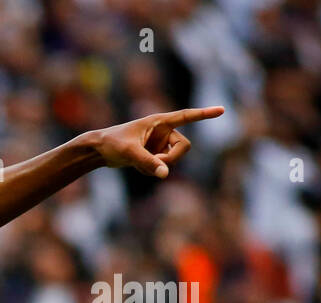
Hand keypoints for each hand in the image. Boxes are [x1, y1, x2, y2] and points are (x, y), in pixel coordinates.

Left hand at [88, 106, 223, 178]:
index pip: (186, 116)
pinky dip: (152, 170)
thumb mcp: (129, 152)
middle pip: (183, 147)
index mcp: (159, 121)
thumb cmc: (112, 144)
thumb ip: (147, 163)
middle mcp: (163, 131)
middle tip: (156, 165)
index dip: (204, 114)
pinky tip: (137, 166)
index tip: (222, 110)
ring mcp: (159, 144)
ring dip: (159, 166)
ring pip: (173, 159)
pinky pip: (162, 166)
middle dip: (172, 159)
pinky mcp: (154, 155)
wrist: (98, 151)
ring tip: (140, 164)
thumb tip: (165, 174)